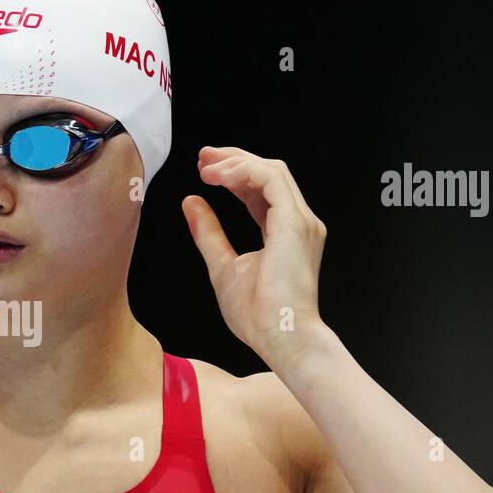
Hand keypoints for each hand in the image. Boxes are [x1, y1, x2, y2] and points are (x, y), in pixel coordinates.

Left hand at [181, 146, 326, 364]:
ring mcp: (302, 221)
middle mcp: (299, 222)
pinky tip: (220, 177)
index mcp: (285, 232)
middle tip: (203, 157)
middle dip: (235, 160)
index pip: (262, 190)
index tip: (205, 170)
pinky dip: (244, 172)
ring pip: (272, 171)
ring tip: (206, 168)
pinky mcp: (296, 223)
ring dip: (237, 163)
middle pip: (269, 173)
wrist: (281, 336)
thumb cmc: (258, 314)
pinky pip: (271, 181)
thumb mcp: (222, 266)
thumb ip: (208, 233)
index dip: (234, 175)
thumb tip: (191, 203)